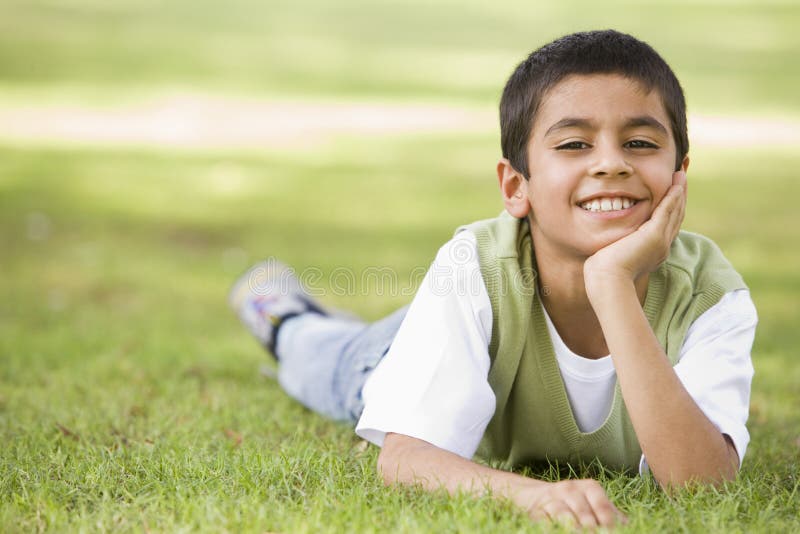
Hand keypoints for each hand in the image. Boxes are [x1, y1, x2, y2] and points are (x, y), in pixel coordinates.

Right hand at [515, 479, 626, 528]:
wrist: (536, 495)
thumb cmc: (575, 503)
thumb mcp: (594, 503)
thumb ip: (612, 515)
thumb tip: (630, 527)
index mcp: (590, 487)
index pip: (603, 507)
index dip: (609, 524)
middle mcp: (570, 489)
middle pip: (584, 514)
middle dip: (592, 530)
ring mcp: (551, 499)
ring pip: (563, 515)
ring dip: (573, 528)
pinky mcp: (536, 510)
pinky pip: (543, 520)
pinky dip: (550, 527)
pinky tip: (558, 531)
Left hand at [584, 170, 686, 291]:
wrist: (607, 282)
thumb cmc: (604, 274)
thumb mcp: (614, 257)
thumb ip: (617, 247)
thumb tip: (610, 244)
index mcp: (654, 251)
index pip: (666, 225)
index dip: (671, 208)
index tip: (672, 192)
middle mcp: (662, 246)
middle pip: (676, 216)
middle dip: (679, 197)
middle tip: (681, 178)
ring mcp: (661, 241)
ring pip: (675, 212)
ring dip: (679, 192)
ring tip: (681, 175)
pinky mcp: (655, 236)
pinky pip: (667, 211)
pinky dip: (673, 197)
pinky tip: (675, 184)